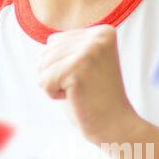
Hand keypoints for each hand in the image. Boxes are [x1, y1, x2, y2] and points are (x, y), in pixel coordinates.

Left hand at [35, 25, 143, 145]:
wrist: (117, 126)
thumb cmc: (95, 98)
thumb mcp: (86, 63)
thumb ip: (72, 47)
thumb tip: (49, 40)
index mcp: (102, 32)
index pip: (54, 41)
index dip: (61, 65)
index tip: (86, 77)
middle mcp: (97, 37)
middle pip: (46, 51)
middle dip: (56, 75)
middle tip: (83, 87)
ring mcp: (88, 51)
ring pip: (42, 65)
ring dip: (54, 84)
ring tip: (80, 92)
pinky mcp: (78, 69)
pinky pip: (43, 81)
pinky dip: (53, 94)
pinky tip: (75, 98)